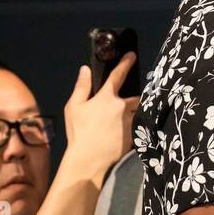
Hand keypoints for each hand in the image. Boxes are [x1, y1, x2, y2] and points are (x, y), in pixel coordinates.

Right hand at [61, 53, 138, 176]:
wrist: (88, 159)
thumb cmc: (78, 133)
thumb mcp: (73, 107)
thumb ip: (81, 87)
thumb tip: (85, 69)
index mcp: (106, 98)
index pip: (118, 75)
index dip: (126, 63)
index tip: (132, 55)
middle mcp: (123, 107)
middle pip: (136, 97)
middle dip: (133, 100)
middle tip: (125, 107)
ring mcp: (131, 121)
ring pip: (139, 112)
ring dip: (136, 113)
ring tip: (126, 122)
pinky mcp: (136, 135)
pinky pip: (139, 126)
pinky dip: (137, 127)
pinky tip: (126, 134)